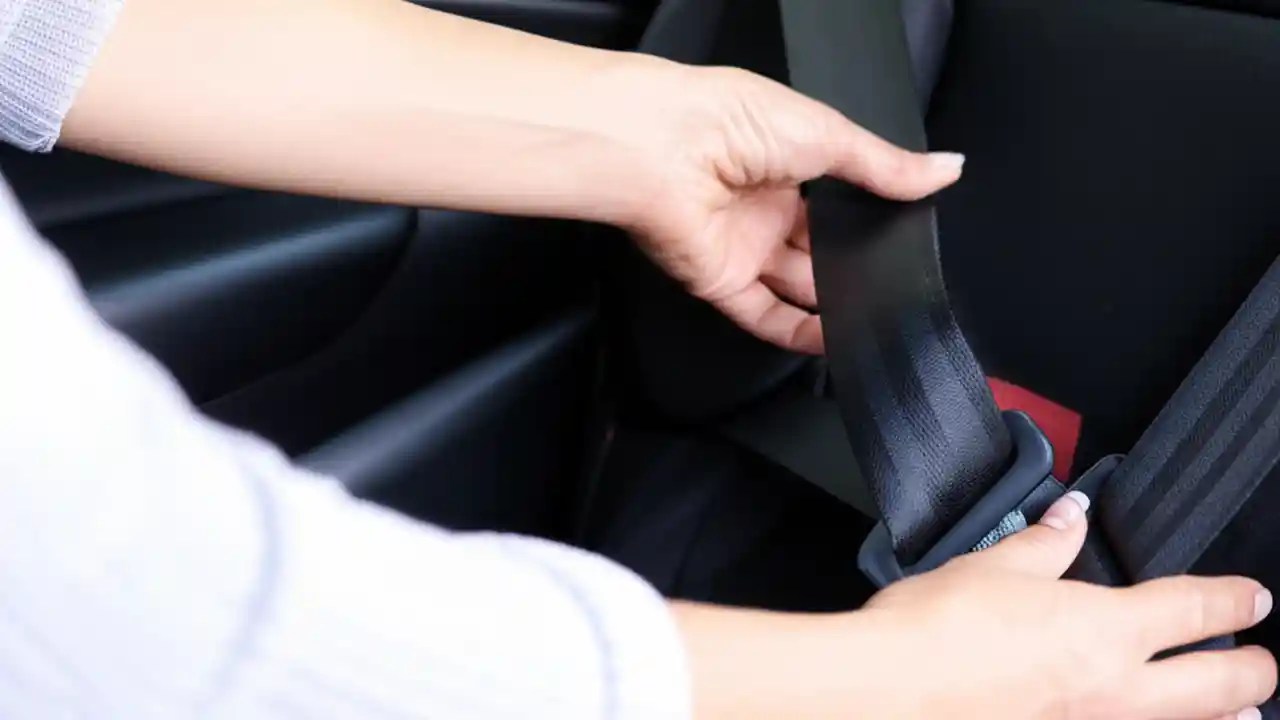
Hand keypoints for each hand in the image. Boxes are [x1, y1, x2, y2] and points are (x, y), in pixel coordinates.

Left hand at [623, 64, 964, 353]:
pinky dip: (801, 334)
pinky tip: (839, 342)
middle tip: (901, 283)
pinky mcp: (721, 283)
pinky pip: (765, 317)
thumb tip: (948, 169)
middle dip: (856, 266)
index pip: (836, 198)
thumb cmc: (732, 120)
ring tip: (882, 319)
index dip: (870, 219)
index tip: (911, 237)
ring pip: (796, 287)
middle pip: (818, 248)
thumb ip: (885, 167)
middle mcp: (762, 206)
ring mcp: (742, 246)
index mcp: (785, 159)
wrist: (662, 149)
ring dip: (835, 304)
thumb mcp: (829, 135)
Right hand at [859, 492, 1277, 718]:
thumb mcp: (993, 566)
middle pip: (1216, 685)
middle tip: (1265, 663)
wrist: (891, 693)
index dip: (1232, 600)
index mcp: (1102, 628)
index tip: (1253, 596)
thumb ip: (1044, 544)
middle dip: (1252, 671)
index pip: (1193, 611)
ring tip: (1243, 714)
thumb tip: (1071, 516)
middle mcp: (1113, 687)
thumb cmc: (937, 628)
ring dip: (1221, 716)